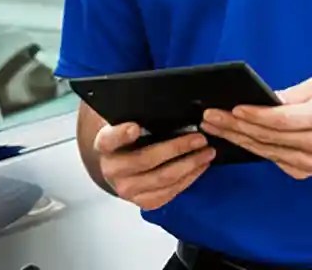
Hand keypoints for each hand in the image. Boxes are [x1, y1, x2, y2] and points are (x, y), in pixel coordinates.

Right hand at [94, 122, 216, 209]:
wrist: (119, 167)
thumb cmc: (128, 141)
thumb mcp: (125, 124)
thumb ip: (137, 118)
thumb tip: (164, 109)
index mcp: (104, 145)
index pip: (109, 139)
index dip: (121, 134)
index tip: (134, 127)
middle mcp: (112, 170)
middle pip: (146, 159)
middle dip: (177, 148)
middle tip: (199, 139)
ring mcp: (127, 189)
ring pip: (163, 178)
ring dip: (190, 165)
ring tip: (207, 152)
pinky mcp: (142, 203)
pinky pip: (170, 192)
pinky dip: (188, 179)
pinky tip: (199, 167)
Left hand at [200, 77, 311, 179]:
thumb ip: (290, 95)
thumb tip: (260, 99)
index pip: (280, 120)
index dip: (254, 115)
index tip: (231, 107)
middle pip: (267, 137)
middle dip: (234, 126)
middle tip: (209, 117)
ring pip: (266, 151)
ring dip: (237, 139)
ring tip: (214, 127)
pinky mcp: (307, 173)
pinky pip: (274, 159)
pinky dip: (254, 148)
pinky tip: (234, 139)